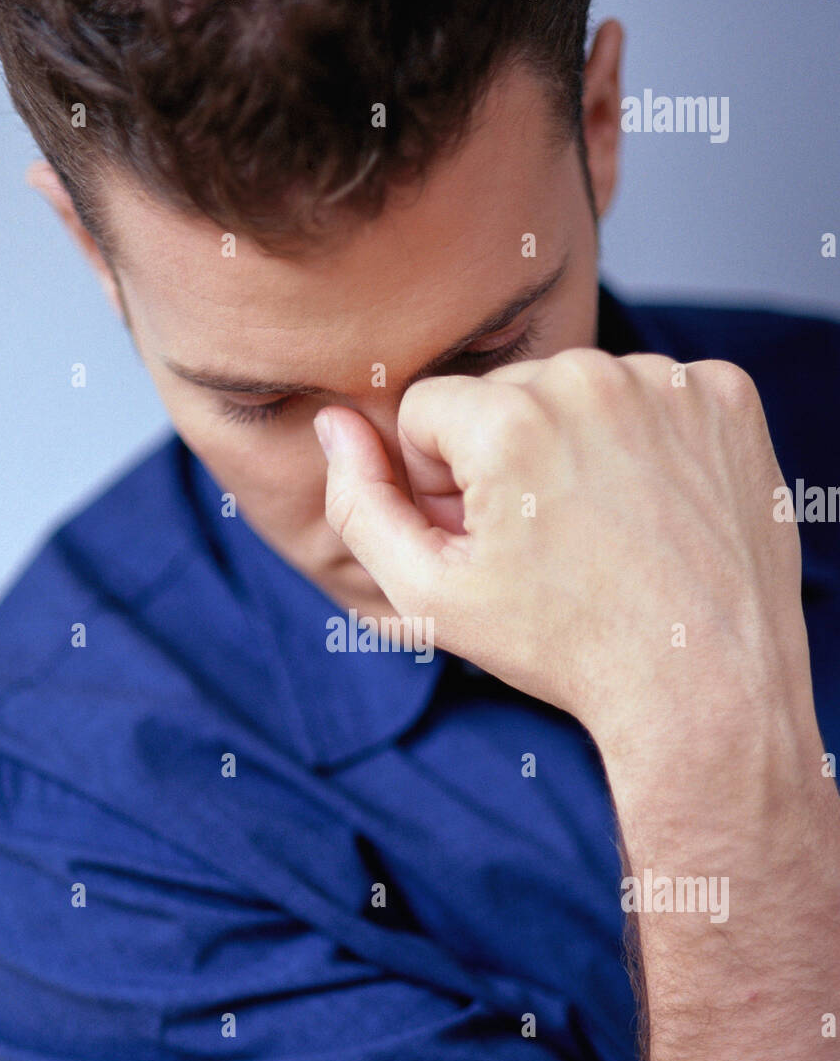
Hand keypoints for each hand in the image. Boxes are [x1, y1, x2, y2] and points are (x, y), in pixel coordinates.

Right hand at [316, 347, 807, 747]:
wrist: (701, 682)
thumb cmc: (564, 648)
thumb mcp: (431, 596)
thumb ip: (361, 505)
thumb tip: (333, 426)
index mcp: (508, 420)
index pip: (427, 408)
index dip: (438, 480)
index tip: (481, 534)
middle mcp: (590, 378)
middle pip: (503, 394)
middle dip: (504, 456)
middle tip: (542, 540)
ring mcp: (670, 383)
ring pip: (577, 390)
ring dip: (573, 444)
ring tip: (599, 527)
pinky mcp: (726, 397)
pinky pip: (652, 392)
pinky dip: (644, 438)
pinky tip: (651, 505)